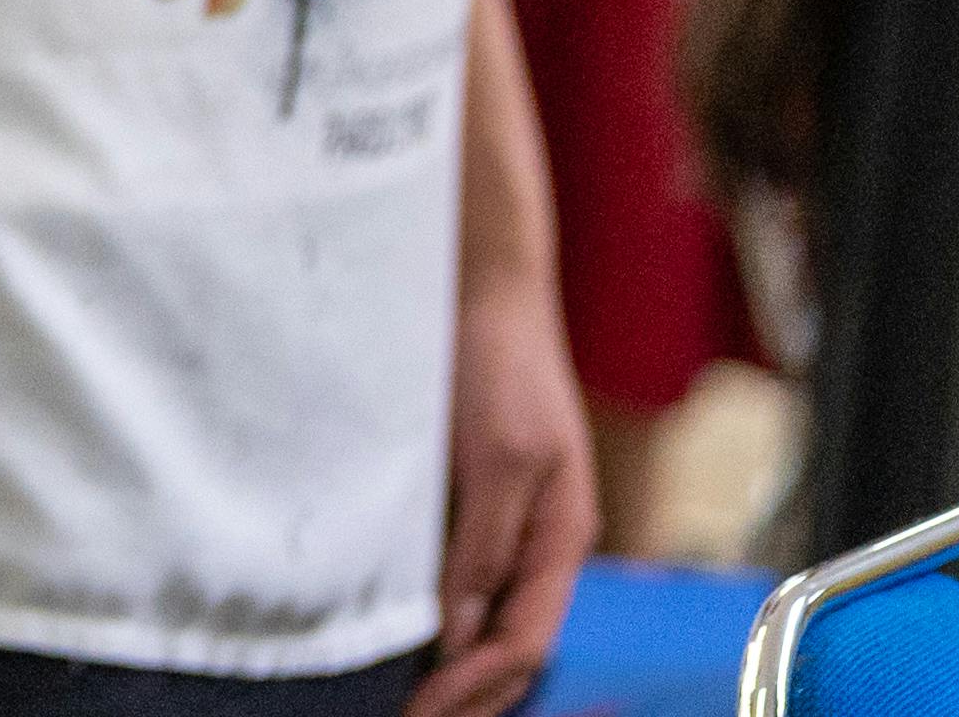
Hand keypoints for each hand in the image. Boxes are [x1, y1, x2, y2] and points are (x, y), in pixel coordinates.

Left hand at [412, 264, 598, 716]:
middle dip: (469, 695)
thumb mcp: (493, 457)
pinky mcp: (470, 500)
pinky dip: (436, 619)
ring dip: (451, 665)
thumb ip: (481, 545)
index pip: (524, 644)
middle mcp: (538, 542)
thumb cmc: (495, 359)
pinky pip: (461, 580)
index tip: (419, 713)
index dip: (473, 689)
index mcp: (561, 539)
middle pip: (512, 645)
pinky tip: (397, 632)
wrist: (478, 284)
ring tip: (402, 696)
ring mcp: (505, 523)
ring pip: (486, 620)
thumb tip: (460, 635)